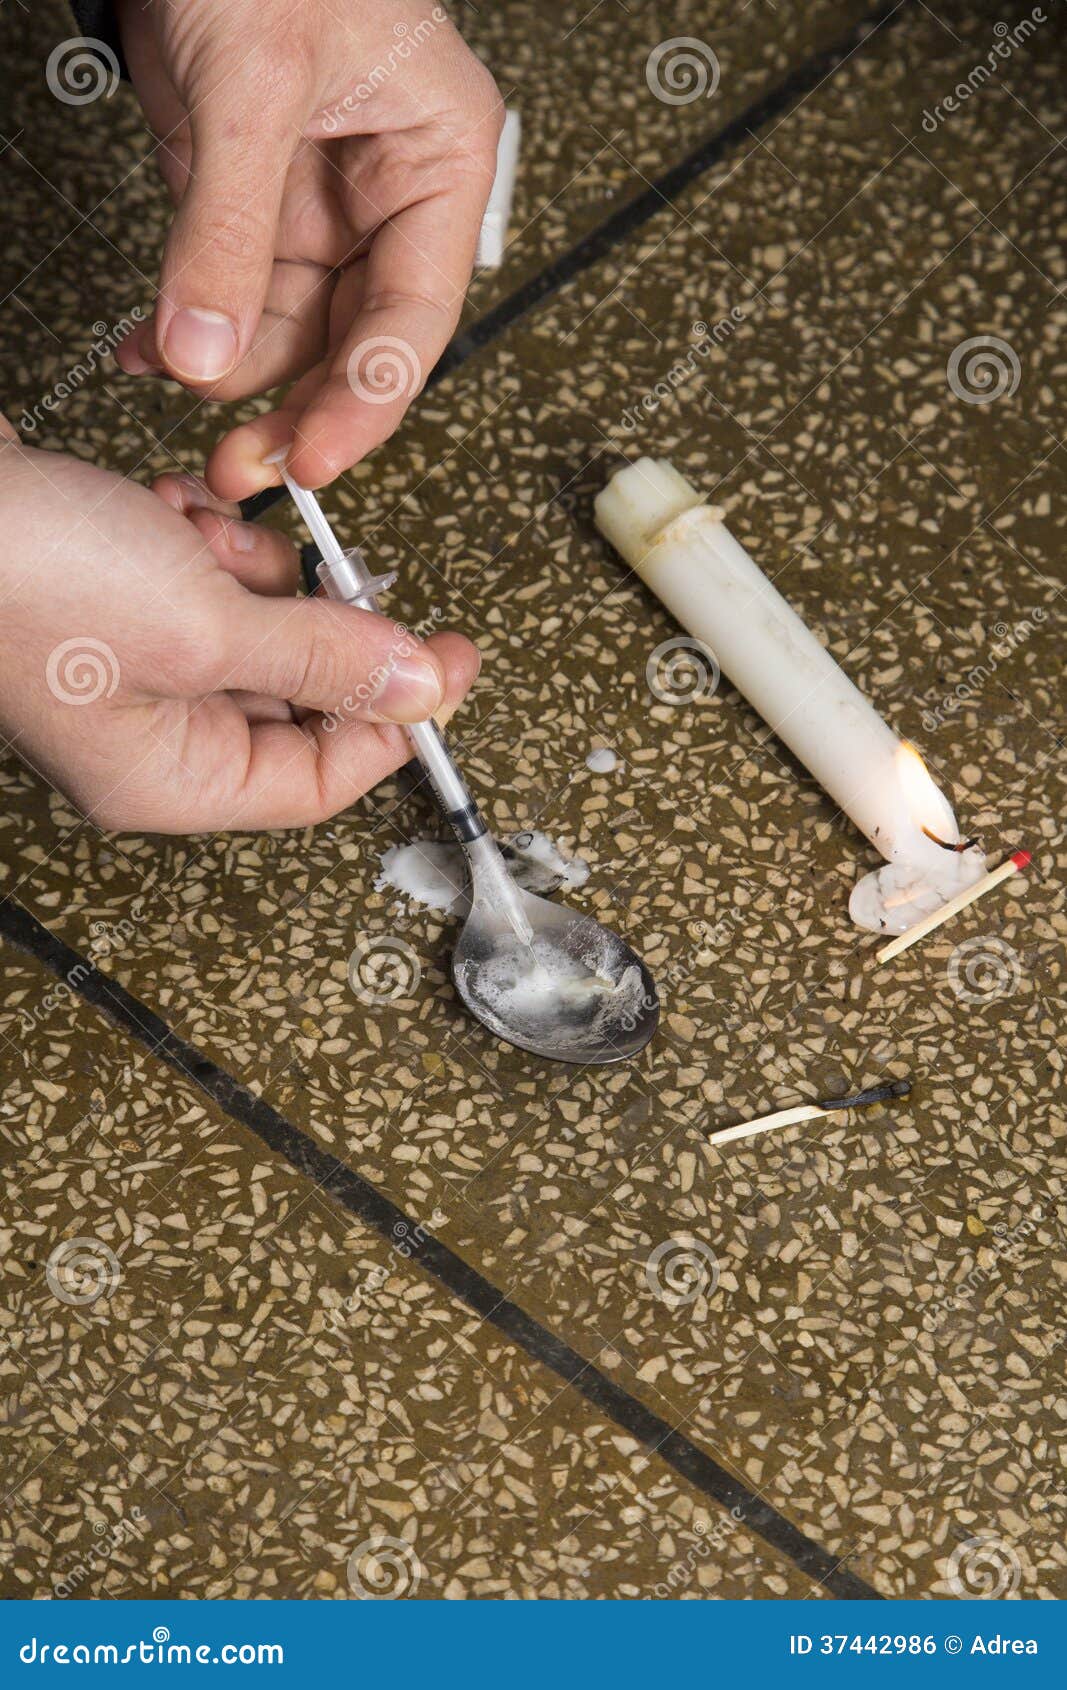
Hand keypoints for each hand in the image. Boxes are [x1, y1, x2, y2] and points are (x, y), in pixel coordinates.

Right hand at [0, 429, 478, 831]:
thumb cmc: (19, 577)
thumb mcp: (206, 628)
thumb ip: (324, 659)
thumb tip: (418, 688)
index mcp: (172, 779)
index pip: (320, 780)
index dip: (397, 724)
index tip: (453, 662)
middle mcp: (149, 735)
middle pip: (291, 696)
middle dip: (313, 622)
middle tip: (343, 570)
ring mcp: (125, 666)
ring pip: (249, 623)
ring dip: (250, 565)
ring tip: (205, 532)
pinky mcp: (107, 598)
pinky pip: (195, 575)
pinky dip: (199, 533)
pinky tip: (167, 504)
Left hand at [113, 0, 503, 493]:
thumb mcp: (252, 84)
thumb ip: (229, 227)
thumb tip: (207, 351)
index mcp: (435, 162)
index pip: (412, 317)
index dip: (366, 400)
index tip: (315, 460)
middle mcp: (385, 196)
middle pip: (352, 340)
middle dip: (294, 406)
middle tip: (242, 464)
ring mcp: (318, 205)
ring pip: (287, 330)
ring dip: (229, 372)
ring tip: (173, 384)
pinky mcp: (253, 203)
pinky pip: (230, 293)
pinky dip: (187, 328)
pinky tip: (151, 347)